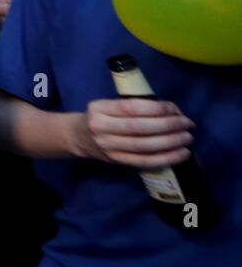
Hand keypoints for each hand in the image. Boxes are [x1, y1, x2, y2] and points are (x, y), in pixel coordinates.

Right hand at [72, 98, 194, 168]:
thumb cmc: (102, 117)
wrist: (78, 137)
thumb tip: (173, 111)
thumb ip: (135, 106)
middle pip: (139, 127)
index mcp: (100, 109)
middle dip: (169, 125)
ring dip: (171, 142)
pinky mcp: (117, 161)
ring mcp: (108, 147)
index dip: (157, 108)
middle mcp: (101, 128)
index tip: (175, 110)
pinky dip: (166, 158)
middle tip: (188, 124)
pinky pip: (144, 161)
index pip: (132, 107)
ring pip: (144, 146)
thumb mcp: (109, 105)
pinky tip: (181, 154)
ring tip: (187, 138)